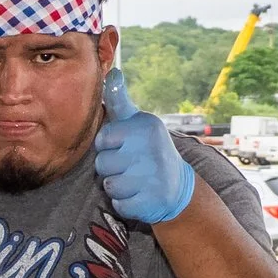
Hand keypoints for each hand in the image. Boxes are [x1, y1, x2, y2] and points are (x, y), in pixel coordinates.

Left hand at [94, 69, 196, 225]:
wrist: (176, 185)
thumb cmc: (147, 149)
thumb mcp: (137, 122)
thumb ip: (120, 101)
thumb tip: (112, 73)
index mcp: (146, 127)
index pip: (102, 139)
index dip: (107, 145)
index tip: (123, 145)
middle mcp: (151, 149)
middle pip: (102, 164)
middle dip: (111, 168)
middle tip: (130, 165)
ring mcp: (153, 176)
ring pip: (109, 186)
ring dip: (117, 186)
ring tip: (135, 180)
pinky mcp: (152, 201)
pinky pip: (119, 204)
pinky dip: (125, 203)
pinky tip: (139, 195)